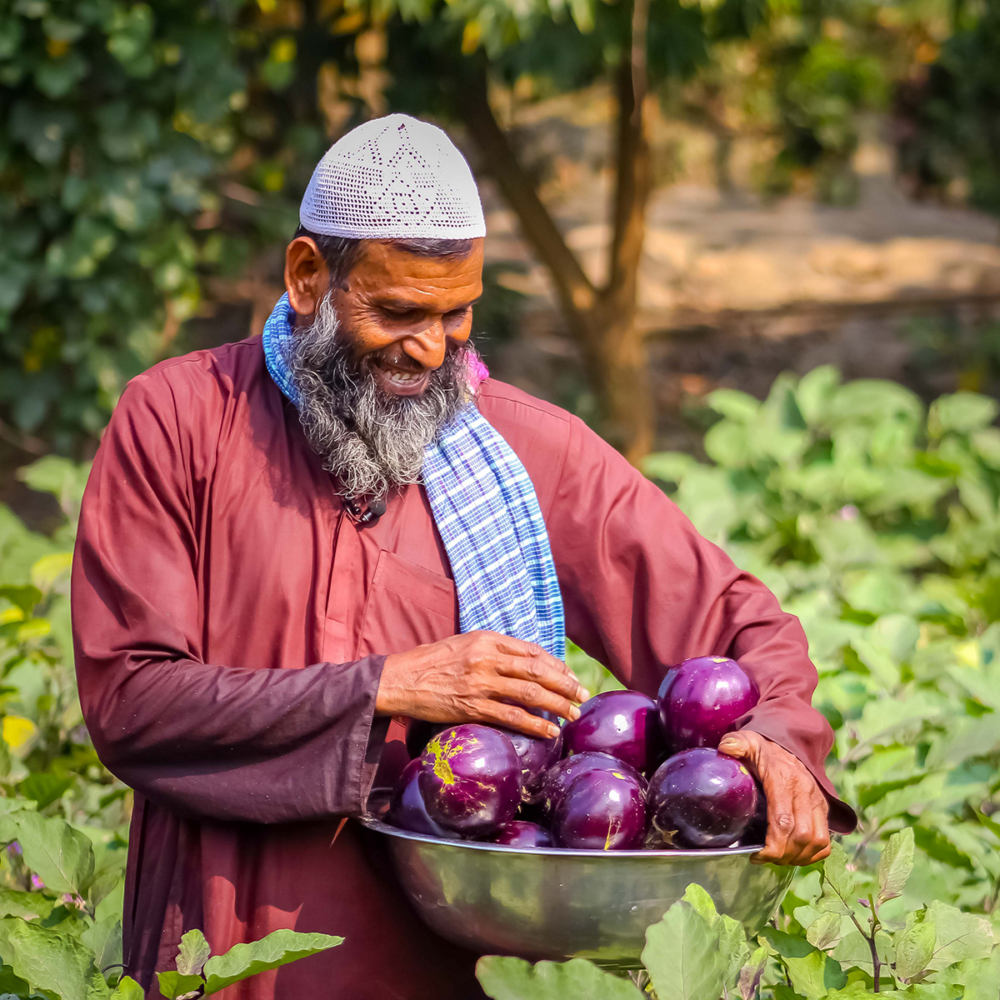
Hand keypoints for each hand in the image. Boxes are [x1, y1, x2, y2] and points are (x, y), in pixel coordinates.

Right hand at [376, 631, 589, 740]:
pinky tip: (550, 730)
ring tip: (573, 714)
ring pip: (530, 693)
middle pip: (537, 671)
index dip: (555, 665)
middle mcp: (487, 658)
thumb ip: (492, 650)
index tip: (569, 676)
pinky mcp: (472, 706)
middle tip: (582, 696)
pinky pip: (512, 716)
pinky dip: (535, 724)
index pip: (531, 651)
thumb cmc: (431, 662)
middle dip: (565, 684)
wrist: (399, 679)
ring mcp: (481, 682)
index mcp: (486, 639)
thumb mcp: (463, 644)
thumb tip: (523, 663)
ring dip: (557, 704)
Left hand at [717, 730, 830, 866]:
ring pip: (818, 841)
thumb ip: (736, 743)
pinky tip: (794, 856)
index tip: (756, 855)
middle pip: (801, 836)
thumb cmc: (763, 749)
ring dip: (798, 857)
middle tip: (764, 858)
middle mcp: (805, 792)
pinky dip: (813, 855)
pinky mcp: (823, 809)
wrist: (788, 744)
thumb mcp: (748, 741)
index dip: (773, 845)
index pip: (783, 821)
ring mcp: (817, 802)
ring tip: (777, 859)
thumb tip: (724, 748)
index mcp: (784, 779)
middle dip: (783, 854)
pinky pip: (826, 841)